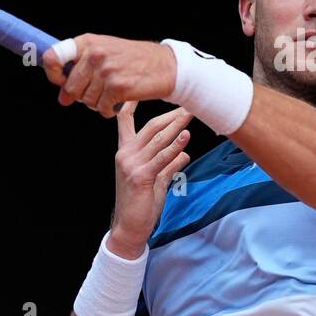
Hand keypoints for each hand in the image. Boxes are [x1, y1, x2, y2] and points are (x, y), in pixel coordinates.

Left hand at [42, 35, 176, 116]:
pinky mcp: (117, 87)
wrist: (165, 66)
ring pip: (85, 100)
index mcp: (88, 42)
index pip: (53, 57)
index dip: (52, 73)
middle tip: (97, 91)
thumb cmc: (132, 60)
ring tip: (111, 92)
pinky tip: (117, 101)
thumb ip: (80, 71)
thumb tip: (62, 98)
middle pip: (69, 87)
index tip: (60, 81)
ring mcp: (106, 71)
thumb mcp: (105, 53)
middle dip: (80, 95)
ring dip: (96, 103)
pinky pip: (101, 108)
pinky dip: (108, 109)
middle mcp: (95, 54)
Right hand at [108, 101, 193, 253]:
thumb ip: (167, 164)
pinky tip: (186, 139)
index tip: (143, 88)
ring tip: (191, 114)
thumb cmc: (141, 203)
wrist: (130, 226)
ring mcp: (131, 165)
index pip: (124, 122)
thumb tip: (184, 152)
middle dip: (171, 114)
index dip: (131, 103)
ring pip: (157, 140)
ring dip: (177, 126)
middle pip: (150, 127)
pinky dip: (175, 148)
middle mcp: (125, 155)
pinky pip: (161, 159)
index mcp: (125, 152)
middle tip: (189, 103)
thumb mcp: (155, 179)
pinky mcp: (140, 177)